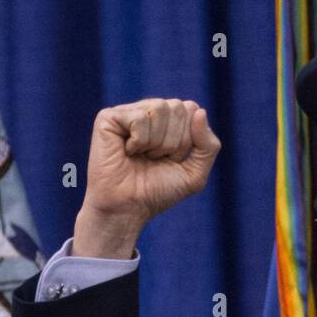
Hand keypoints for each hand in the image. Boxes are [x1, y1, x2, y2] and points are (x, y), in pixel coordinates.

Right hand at [72, 98, 221, 256]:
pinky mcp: (108, 117)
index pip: (192, 109)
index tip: (172, 159)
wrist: (127, 208)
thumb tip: (200, 111)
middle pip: (178, 107)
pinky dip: (139, 141)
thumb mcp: (195, 174)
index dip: (188, 140)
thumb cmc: (157, 192)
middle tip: (156, 159)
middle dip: (174, 142)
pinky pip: (140, 118)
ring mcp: (128, 112)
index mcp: (168, 120)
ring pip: (160, 108)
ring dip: (157, 142)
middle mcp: (148, 111)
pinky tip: (127, 151)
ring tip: (143, 156)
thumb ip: (208, 145)